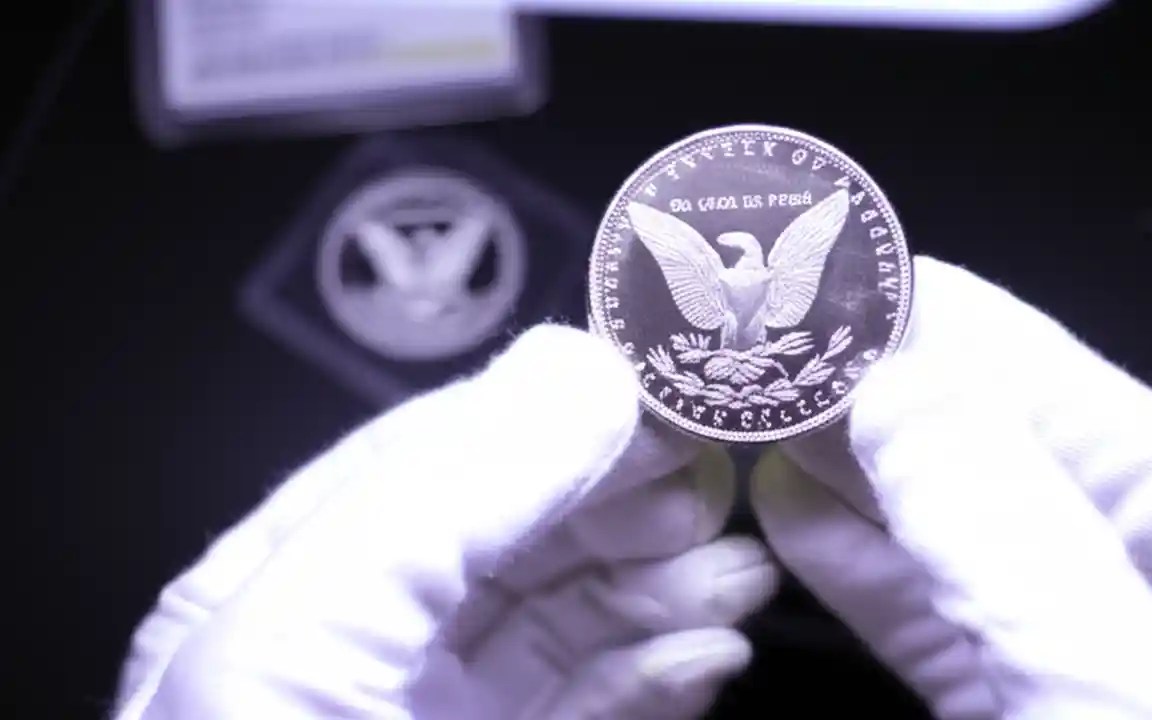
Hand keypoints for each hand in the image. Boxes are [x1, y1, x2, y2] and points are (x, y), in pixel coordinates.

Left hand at [113, 325, 779, 719]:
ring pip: (571, 614)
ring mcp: (440, 718)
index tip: (655, 386)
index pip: (432, 455)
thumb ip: (437, 500)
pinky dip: (663, 671)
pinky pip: (598, 703)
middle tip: (713, 477)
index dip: (549, 412)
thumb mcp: (309, 645)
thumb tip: (571, 370)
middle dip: (621, 497)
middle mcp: (362, 646)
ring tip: (739, 568)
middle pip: (516, 527)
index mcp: (285, 589)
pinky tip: (710, 653)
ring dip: (663, 583)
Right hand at [752, 257, 1151, 718]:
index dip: (988, 342)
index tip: (882, 281)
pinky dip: (857, 576)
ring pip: (964, 554)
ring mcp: (1092, 676)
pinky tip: (791, 513)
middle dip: (904, 403)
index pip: (1116, 426)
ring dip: (859, 480)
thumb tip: (903, 388)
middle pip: (1024, 477)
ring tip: (772, 408)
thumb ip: (1010, 534)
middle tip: (794, 335)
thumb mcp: (1118, 688)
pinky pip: (932, 632)